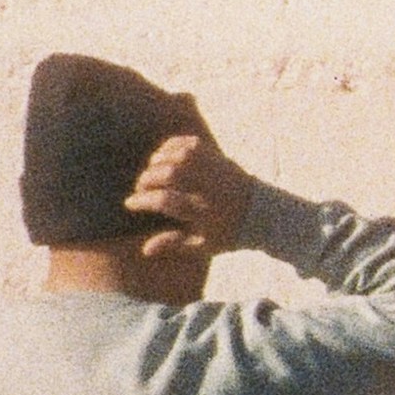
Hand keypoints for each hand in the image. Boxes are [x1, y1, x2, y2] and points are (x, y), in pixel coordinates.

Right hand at [127, 129, 260, 248]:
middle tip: (140, 186)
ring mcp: (216, 171)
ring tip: (150, 169)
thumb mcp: (203, 245)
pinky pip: (194, 144)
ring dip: (160, 159)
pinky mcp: (220, 158)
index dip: (144, 201)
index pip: (167, 201)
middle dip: (148, 178)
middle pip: (173, 174)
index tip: (130, 204)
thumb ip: (174, 244)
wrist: (263, 214)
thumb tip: (145, 249)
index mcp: (204, 213)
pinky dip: (175, 145)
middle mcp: (210, 189)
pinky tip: (164, 154)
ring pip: (183, 155)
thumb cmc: (229, 233)